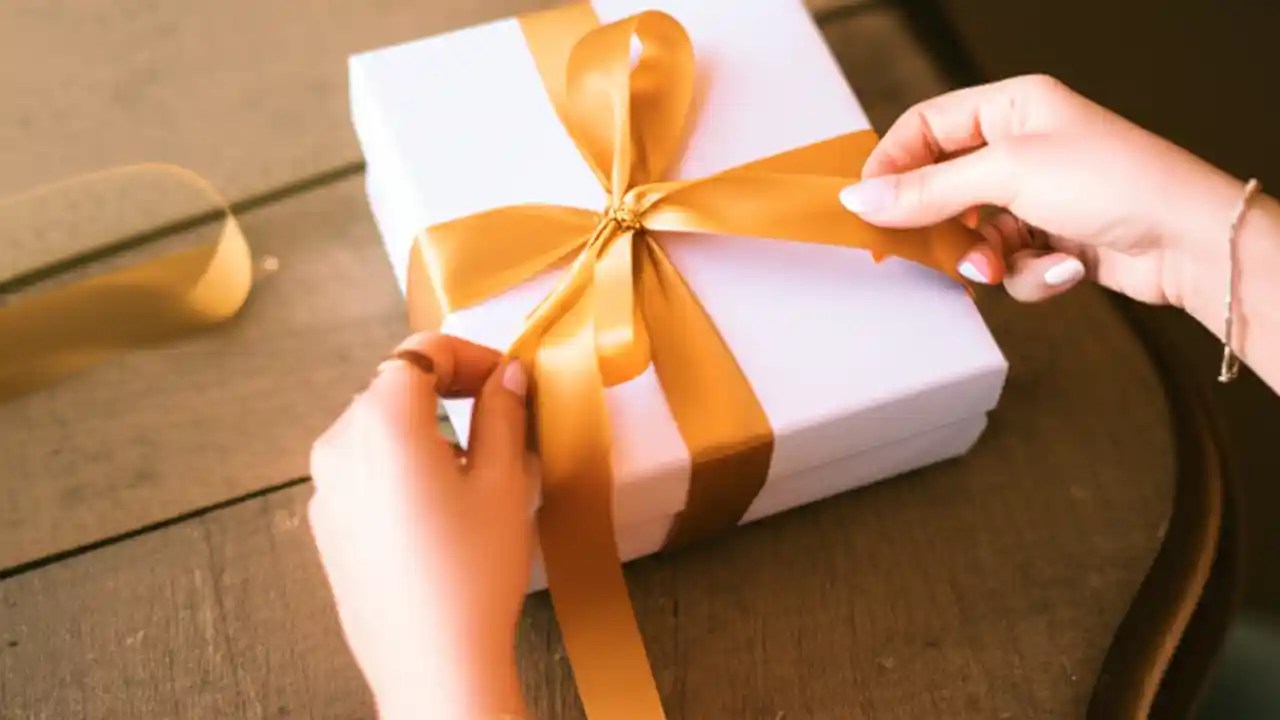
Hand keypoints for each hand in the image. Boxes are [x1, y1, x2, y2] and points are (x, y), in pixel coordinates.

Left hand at [308, 332, 533, 718]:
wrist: (432, 665)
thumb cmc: (473, 572)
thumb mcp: (504, 481)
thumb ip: (503, 413)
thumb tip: (507, 377)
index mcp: (381, 421)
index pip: (421, 351)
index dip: (470, 355)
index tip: (508, 379)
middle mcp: (338, 444)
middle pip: (395, 388)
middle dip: (448, 391)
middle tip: (501, 419)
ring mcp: (325, 488)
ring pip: (378, 431)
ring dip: (424, 431)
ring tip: (474, 472)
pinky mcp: (326, 526)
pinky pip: (364, 472)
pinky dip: (399, 469)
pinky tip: (438, 511)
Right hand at [840, 74, 1247, 307]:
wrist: (1188, 240)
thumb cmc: (1115, 181)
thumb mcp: (1008, 174)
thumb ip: (929, 189)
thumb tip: (864, 199)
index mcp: (1011, 108)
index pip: (925, 127)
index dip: (892, 164)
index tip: (868, 205)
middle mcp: (1021, 148)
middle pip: (943, 186)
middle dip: (941, 224)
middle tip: (928, 248)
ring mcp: (1036, 196)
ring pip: (972, 233)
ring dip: (985, 257)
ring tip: (1002, 264)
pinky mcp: (1051, 239)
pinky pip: (1007, 262)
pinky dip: (1026, 273)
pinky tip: (1061, 268)